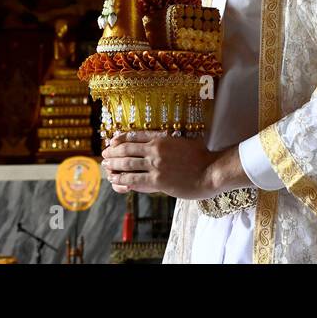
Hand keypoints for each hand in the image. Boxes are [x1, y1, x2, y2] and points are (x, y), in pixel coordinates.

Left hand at [101, 131, 220, 199]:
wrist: (212, 171)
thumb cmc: (203, 157)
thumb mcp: (185, 141)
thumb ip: (170, 141)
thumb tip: (162, 140)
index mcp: (162, 138)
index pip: (135, 136)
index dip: (121, 138)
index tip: (112, 140)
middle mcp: (155, 150)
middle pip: (127, 149)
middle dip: (112, 152)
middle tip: (104, 154)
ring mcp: (155, 166)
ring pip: (127, 164)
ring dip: (114, 165)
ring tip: (106, 166)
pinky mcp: (157, 181)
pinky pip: (134, 180)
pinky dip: (122, 179)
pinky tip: (116, 180)